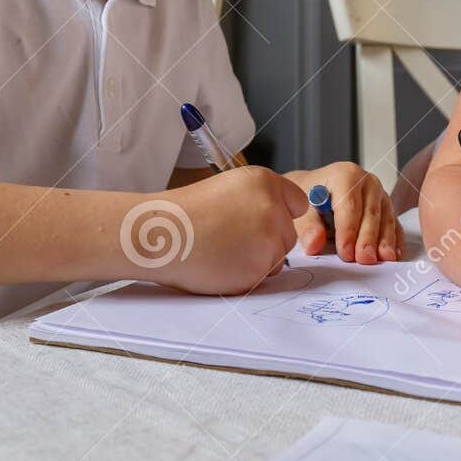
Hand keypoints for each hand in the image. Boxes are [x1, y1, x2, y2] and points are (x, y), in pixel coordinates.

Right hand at [136, 167, 308, 293]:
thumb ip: (259, 201)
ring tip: (222, 250)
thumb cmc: (186, 213)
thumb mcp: (228, 189)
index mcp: (265, 182)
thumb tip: (281, 220)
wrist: (162, 235)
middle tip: (232, 240)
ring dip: (256, 261)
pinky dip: (244, 277)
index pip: (297, 203)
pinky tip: (220, 264)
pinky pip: (261, 277)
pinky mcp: (259, 268)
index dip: (282, 215)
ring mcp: (268, 240)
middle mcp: (273, 208)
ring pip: (276, 259)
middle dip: (268, 242)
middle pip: (288, 235)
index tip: (266, 222)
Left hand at [292, 161, 402, 263]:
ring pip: (386, 219)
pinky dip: (395, 240)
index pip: (349, 206)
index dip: (348, 231)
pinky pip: (394, 224)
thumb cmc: (309, 198)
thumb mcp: (301, 210)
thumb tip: (314, 243)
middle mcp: (367, 182)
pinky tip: (394, 254)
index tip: (346, 253)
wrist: (315, 191)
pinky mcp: (387, 208)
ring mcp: (380, 194)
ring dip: (385, 242)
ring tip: (384, 260)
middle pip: (370, 213)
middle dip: (368, 239)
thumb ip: (307, 227)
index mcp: (345, 175)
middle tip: (365, 259)